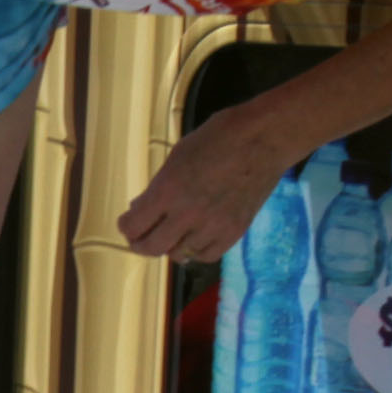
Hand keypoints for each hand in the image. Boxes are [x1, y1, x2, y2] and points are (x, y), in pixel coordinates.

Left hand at [115, 99, 304, 263]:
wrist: (265, 139)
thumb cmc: (219, 137)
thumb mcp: (178, 155)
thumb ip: (158, 185)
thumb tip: (141, 207)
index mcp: (168, 190)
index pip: (134, 226)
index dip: (126, 227)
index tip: (127, 223)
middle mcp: (187, 214)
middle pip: (152, 247)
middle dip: (141, 243)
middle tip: (140, 239)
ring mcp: (212, 226)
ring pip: (179, 254)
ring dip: (170, 245)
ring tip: (172, 235)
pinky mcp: (234, 233)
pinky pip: (206, 255)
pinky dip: (196, 250)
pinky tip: (194, 239)